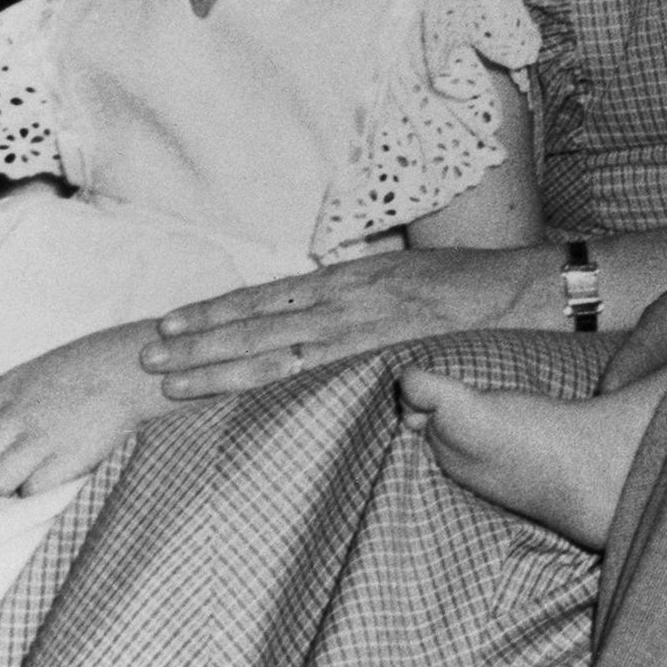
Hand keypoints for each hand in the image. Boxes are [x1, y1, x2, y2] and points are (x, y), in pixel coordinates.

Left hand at [0, 321, 166, 495]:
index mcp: (10, 386)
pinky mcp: (68, 460)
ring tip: (23, 477)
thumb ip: (13, 398)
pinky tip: (51, 475)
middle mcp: (20, 413)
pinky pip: (33, 490)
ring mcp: (43, 438)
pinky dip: (36, 489)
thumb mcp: (41, 370)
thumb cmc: (93, 366)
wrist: (137, 367)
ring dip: (5, 486)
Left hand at [139, 248, 537, 398]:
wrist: (519, 291)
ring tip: (171, 378)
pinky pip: (314, 370)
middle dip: (199, 339)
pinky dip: (270, 380)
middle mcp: (343, 297)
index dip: (216, 310)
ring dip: (217, 364)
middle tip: (147, 353)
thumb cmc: (465, 286)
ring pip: (273, 346)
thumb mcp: (401, 274)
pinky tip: (236, 392)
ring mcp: (358, 326)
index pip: (267, 293)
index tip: (173, 321)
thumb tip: (322, 301)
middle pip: (256, 320)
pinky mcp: (380, 352)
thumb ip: (357, 290)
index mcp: (347, 276)